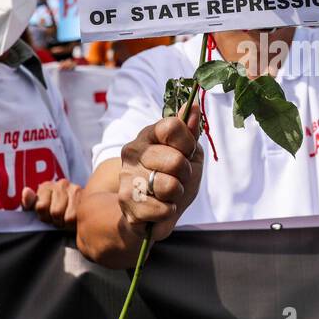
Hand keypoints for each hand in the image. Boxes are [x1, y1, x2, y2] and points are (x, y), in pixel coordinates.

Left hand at [22, 179, 81, 227]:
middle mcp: (61, 184)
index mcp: (46, 186)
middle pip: (55, 212)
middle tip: (58, 219)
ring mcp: (76, 190)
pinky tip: (74, 219)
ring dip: (65, 223)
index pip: (41, 206)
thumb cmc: (51, 211)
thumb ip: (29, 202)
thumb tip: (26, 191)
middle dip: (55, 220)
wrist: (75, 209)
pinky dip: (74, 223)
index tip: (46, 216)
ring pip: (67, 217)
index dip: (43, 216)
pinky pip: (78, 218)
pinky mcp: (87, 198)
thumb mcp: (36, 208)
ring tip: (65, 219)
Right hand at [118, 113, 204, 240]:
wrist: (153, 213)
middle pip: (175, 160)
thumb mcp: (188, 154)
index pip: (172, 126)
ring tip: (166, 194)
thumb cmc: (173, 178)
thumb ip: (190, 132)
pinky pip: (162, 208)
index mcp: (149, 134)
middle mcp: (133, 150)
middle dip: (185, 175)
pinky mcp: (125, 200)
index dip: (187, 143)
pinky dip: (167, 211)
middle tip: (176, 178)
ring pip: (169, 186)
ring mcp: (127, 175)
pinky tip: (159, 207)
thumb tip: (193, 105)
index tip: (186, 153)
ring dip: (176, 195)